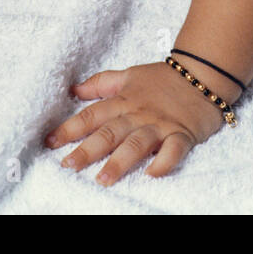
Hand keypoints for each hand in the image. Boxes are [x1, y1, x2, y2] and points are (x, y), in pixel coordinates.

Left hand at [43, 61, 231, 185]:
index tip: (49, 142)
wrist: (203, 73)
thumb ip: (102, 83)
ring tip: (103, 179)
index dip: (70, 128)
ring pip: (137, 143)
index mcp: (124, 101)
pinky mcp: (182, 135)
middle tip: (68, 166)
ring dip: (120, 161)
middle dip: (87, 150)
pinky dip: (164, 162)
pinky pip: (174, 150)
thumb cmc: (163, 78)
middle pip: (109, 132)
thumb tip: (74, 88)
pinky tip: (152, 174)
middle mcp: (138, 114)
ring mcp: (160, 125)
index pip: (92, 115)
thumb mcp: (130, 75)